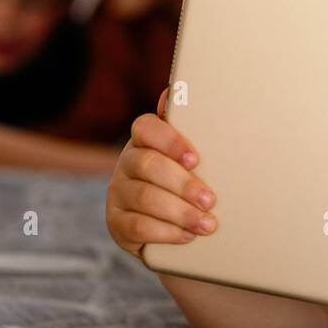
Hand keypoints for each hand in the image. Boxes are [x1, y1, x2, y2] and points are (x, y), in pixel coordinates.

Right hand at [107, 88, 216, 257]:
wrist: (172, 228)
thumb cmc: (186, 184)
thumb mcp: (191, 159)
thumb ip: (191, 130)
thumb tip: (175, 92)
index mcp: (144, 141)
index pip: (146, 128)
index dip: (170, 141)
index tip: (196, 158)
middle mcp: (126, 164)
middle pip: (148, 165)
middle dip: (183, 183)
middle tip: (210, 200)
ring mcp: (118, 193)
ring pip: (144, 197)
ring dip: (180, 212)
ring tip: (207, 224)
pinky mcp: (117, 224)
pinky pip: (137, 226)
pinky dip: (166, 232)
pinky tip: (187, 235)